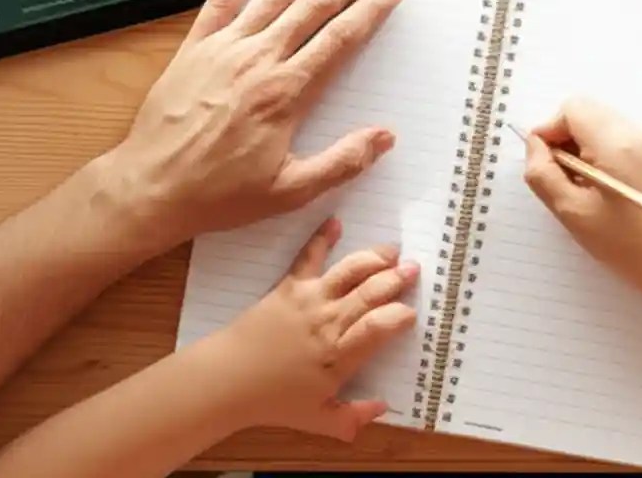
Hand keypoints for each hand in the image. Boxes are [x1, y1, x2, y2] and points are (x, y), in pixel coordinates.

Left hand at [107, 0, 404, 248]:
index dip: (371, 8)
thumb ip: (341, 162)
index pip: (341, 38)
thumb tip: (383, 137)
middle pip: (316, 4)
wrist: (153, 187)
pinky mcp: (196, 49)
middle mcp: (259, 60)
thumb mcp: (290, 191)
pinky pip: (223, 1)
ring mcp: (225, 49)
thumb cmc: (220, 195)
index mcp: (286, 93)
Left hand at [206, 219, 418, 440]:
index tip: (411, 313)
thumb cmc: (273, 401)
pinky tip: (336, 222)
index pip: (379, 328)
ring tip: (392, 251)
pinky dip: (322, 237)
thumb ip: (353, 417)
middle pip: (369, 293)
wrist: (228, 378)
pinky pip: (308, 257)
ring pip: (348, 271)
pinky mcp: (289, 287)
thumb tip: (385, 408)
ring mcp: (309, 300)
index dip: (400, 316)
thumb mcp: (318, 420)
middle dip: (396, 279)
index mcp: (339, 356)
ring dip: (372, 258)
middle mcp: (328, 322)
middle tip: (414, 270)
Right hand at [522, 98, 641, 282]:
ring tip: (578, 182)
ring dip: (577, 144)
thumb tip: (535, 144)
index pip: (571, 109)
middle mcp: (632, 132)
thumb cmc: (620, 241)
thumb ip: (543, 172)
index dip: (549, 131)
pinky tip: (595, 182)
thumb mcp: (570, 210)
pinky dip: (593, 150)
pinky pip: (609, 134)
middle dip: (562, 136)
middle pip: (583, 110)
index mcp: (614, 144)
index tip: (545, 164)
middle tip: (561, 175)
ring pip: (595, 121)